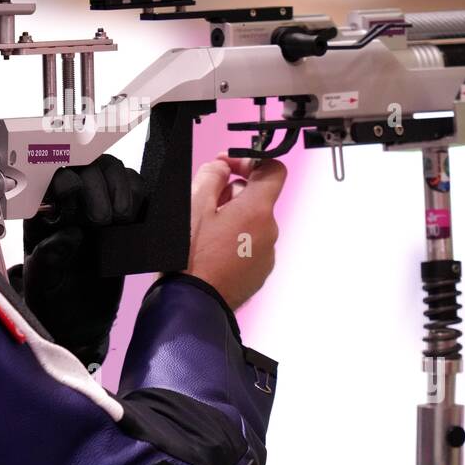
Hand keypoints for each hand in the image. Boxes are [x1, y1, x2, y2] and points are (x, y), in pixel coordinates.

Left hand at [8, 155, 145, 366]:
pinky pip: (135, 190)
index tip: (75, 207)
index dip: (67, 183)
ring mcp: (98, 206)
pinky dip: (139, 195)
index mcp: (42, 214)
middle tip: (102, 221)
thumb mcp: (41, 286)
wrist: (80, 326)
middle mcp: (69, 204)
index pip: (53, 178)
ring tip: (121, 219)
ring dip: (121, 188)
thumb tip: (69, 233)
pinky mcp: (123, 217)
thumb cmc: (53, 303)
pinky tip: (134, 218)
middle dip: (97, 187)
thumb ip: (48, 259)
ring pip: (112, 171)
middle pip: (86, 167)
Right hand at [184, 151, 286, 310]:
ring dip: (232, 220)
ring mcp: (266, 255)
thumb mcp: (194, 204)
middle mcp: (269, 232)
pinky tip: (210, 253)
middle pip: (257, 198)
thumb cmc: (190, 258)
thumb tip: (221, 166)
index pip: (274, 170)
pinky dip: (234, 243)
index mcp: (257, 210)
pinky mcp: (258, 273)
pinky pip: (250, 247)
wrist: (191, 303)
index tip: (230, 166)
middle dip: (232, 194)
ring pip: (252, 224)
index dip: (251, 161)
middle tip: (205, 204)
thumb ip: (211, 175)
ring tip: (203, 234)